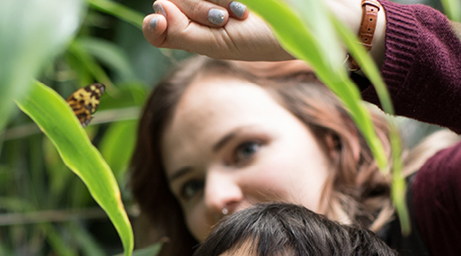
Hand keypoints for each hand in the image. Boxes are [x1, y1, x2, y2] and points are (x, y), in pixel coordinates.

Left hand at [144, 0, 369, 62]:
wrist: (306, 20)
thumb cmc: (264, 38)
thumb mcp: (219, 44)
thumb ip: (182, 34)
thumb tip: (157, 9)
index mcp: (193, 34)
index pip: (158, 26)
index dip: (154, 23)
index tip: (160, 16)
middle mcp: (200, 12)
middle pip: (175, 2)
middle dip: (198, 9)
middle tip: (227, 19)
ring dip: (214, 0)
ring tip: (241, 11)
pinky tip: (244, 4)